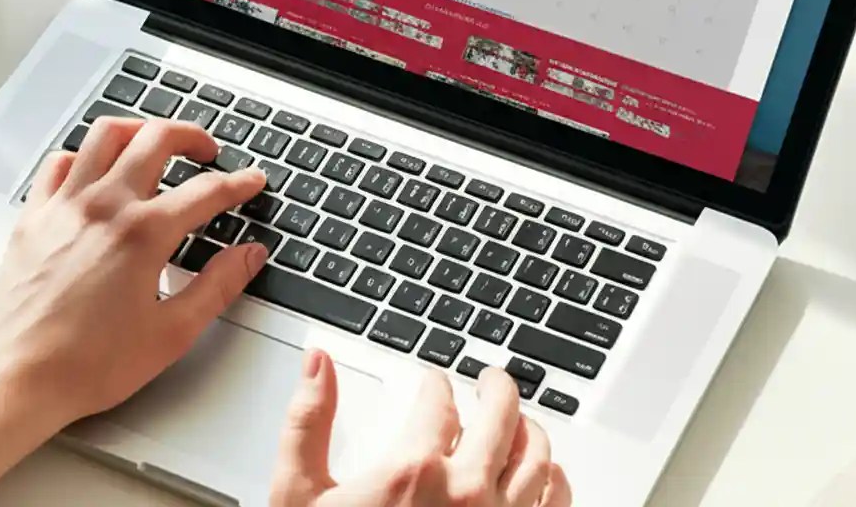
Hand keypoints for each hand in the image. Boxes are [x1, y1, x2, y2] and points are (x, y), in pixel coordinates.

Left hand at [0, 117, 270, 506]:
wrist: (17, 378)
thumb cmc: (87, 364)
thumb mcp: (172, 333)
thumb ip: (218, 286)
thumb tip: (248, 256)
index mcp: (144, 234)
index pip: (207, 190)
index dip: (239, 183)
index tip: (252, 182)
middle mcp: (103, 207)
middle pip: (156, 138)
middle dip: (192, 136)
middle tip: (208, 152)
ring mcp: (64, 206)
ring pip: (105, 135)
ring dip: (139, 131)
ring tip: (156, 143)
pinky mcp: (34, 216)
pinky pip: (61, 163)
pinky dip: (86, 156)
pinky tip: (96, 171)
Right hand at [270, 350, 572, 506]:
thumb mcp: (300, 495)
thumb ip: (307, 421)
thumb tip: (318, 361)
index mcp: (413, 468)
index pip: (438, 398)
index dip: (435, 381)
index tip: (433, 381)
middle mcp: (467, 490)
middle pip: (502, 411)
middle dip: (494, 386)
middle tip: (489, 380)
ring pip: (539, 453)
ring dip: (529, 427)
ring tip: (519, 420)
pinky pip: (556, 501)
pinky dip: (555, 478)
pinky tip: (546, 471)